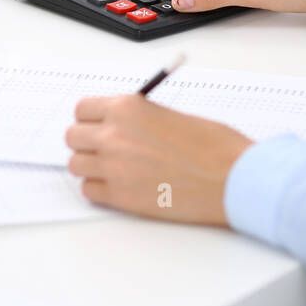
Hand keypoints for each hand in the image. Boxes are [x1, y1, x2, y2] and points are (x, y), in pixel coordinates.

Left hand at [65, 94, 253, 224]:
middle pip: (72, 137)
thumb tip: (120, 126)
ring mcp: (114, 168)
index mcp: (127, 108)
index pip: (83, 109)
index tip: (98, 124)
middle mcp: (114, 136)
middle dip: (86, 141)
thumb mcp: (170, 115)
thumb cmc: (213, 146)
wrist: (232, 178)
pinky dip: (100, 190)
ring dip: (91, 166)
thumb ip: (139, 118)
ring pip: (76, 165)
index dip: (91, 118)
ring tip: (114, 168)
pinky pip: (89, 192)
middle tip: (103, 147)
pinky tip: (120, 186)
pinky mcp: (121, 197)